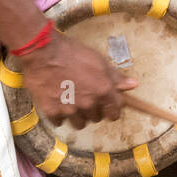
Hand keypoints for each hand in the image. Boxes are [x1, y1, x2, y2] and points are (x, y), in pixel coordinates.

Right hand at [18, 30, 137, 128]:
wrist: (43, 53)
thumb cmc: (72, 53)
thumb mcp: (99, 60)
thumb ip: (116, 76)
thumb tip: (133, 85)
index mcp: (103, 91)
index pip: (115, 112)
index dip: (112, 109)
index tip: (108, 107)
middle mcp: (88, 104)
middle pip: (96, 118)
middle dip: (94, 110)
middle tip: (86, 97)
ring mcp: (69, 110)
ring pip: (79, 123)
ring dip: (78, 116)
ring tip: (72, 102)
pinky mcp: (52, 112)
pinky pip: (60, 122)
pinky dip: (59, 115)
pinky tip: (58, 103)